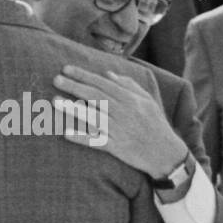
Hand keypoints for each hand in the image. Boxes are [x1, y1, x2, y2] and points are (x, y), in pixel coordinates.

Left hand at [52, 65, 187, 177]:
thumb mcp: (146, 100)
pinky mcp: (117, 147)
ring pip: (93, 117)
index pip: (103, 84)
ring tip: (55, 101)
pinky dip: (81, 137)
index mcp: (130, 99)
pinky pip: (96, 141)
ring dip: (73, 109)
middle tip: (56, 79)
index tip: (66, 68)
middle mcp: (124, 112)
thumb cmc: (155, 124)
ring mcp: (119, 130)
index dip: (84, 75)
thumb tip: (107, 74)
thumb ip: (128, 85)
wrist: (166, 153)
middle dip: (74, 86)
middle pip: (95, 97)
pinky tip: (66, 133)